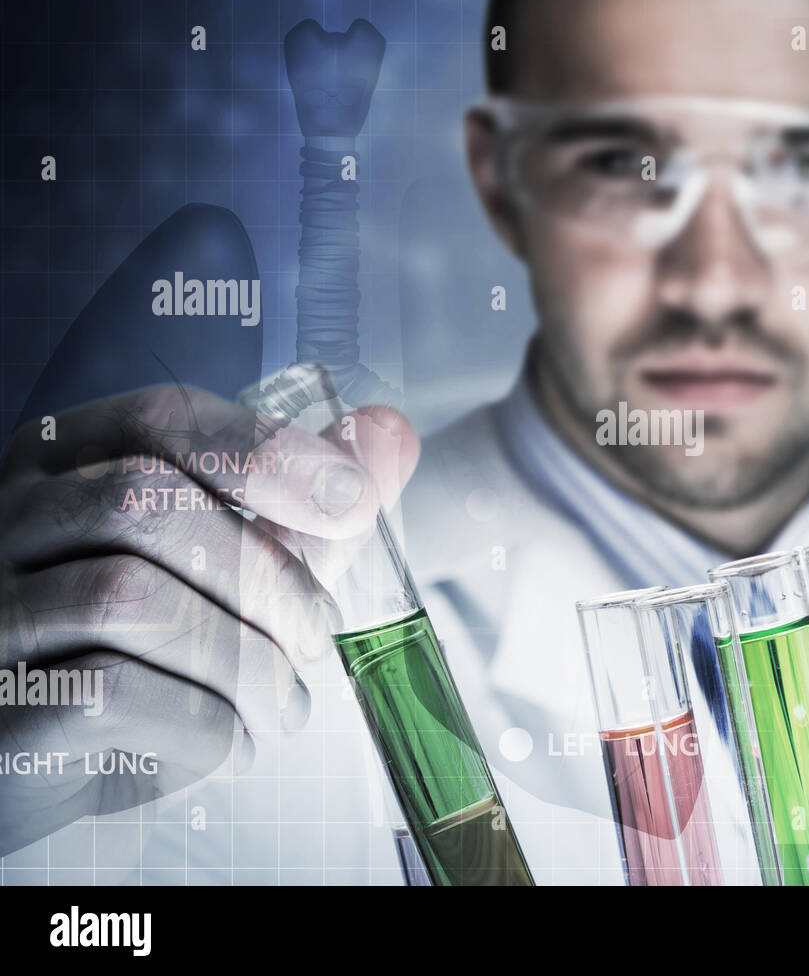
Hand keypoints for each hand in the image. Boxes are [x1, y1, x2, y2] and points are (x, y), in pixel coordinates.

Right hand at [0, 385, 417, 853]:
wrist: (53, 768)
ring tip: (285, 703)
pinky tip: (235, 743)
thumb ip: (302, 504)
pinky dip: (205, 723)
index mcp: (66, 465)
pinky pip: (111, 693)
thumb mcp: (228, 568)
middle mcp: (11, 522)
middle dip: (267, 573)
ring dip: (246, 658)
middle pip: (145, 502)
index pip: (160, 418)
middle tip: (321, 634)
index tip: (353, 504)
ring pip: (131, 599)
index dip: (266, 452)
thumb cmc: (150, 651)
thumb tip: (393, 432)